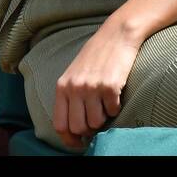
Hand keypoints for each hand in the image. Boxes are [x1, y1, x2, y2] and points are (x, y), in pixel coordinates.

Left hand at [53, 21, 141, 149]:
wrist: (117, 34)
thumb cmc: (97, 55)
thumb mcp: (75, 74)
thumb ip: (71, 96)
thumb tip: (75, 127)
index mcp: (62, 86)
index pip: (60, 124)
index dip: (69, 139)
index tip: (77, 142)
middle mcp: (75, 88)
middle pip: (78, 127)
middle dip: (89, 130)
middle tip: (97, 121)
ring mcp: (92, 87)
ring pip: (97, 122)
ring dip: (104, 118)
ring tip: (106, 103)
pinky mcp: (110, 86)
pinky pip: (113, 111)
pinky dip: (116, 108)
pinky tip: (116, 95)